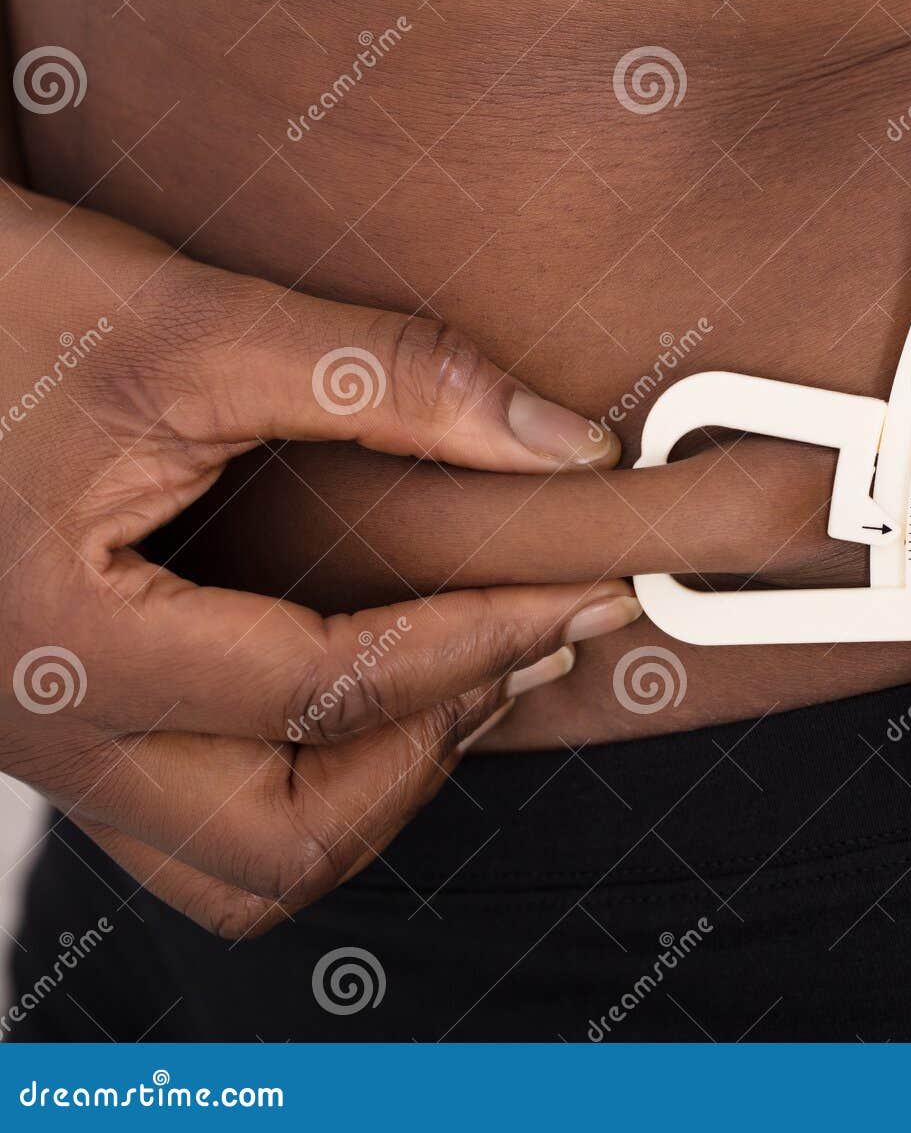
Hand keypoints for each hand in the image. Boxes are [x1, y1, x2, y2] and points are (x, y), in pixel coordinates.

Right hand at [0, 187, 639, 936]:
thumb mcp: (184, 319)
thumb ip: (385, 378)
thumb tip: (564, 442)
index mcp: (65, 644)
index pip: (329, 691)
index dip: (483, 639)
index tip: (585, 592)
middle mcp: (43, 729)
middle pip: (285, 840)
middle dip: (434, 749)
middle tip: (535, 649)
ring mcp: (43, 745)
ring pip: (240, 864)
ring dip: (374, 794)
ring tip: (467, 680)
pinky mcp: (59, 726)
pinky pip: (196, 825)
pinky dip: (304, 787)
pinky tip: (365, 692)